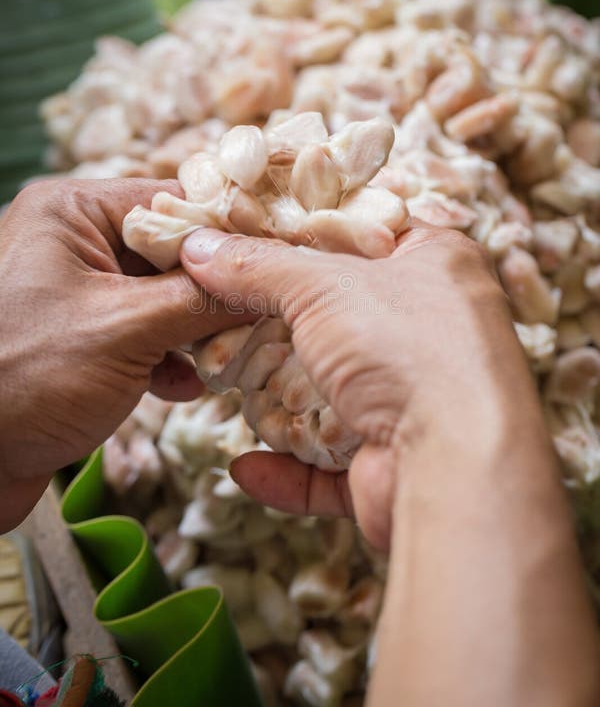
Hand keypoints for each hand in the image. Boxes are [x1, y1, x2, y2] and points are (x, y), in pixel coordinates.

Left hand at [0, 178, 243, 529]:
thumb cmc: (24, 377)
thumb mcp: (126, 329)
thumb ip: (202, 300)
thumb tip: (268, 283)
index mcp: (73, 212)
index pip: (172, 201)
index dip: (230, 230)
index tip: (282, 258)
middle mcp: (74, 243)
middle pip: (171, 253)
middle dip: (216, 292)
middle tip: (266, 316)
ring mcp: (76, 295)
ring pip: (162, 299)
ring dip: (197, 331)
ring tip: (227, 358)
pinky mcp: (80, 341)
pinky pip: (141, 336)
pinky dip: (167, 359)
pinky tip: (185, 387)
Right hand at [181, 222, 536, 548]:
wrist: (456, 464)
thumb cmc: (407, 348)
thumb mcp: (323, 285)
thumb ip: (257, 266)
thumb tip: (198, 249)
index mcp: (437, 265)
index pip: (362, 237)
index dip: (302, 237)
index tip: (242, 239)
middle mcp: (432, 331)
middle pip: (338, 320)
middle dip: (275, 329)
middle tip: (215, 317)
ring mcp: (417, 402)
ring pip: (331, 398)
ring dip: (276, 403)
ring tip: (222, 391)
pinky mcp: (396, 465)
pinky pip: (329, 467)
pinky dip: (288, 469)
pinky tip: (246, 467)